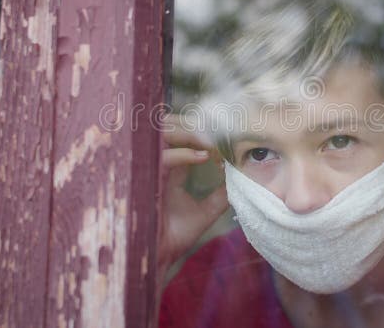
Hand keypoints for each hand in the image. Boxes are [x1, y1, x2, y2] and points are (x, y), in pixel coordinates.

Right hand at [158, 114, 227, 272]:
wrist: (158, 257)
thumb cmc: (175, 236)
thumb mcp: (206, 211)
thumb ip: (220, 195)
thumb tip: (238, 180)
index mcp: (167, 170)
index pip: (182, 140)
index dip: (203, 135)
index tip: (226, 140)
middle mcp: (155, 165)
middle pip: (169, 129)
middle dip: (194, 126)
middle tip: (219, 131)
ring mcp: (148, 170)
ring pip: (163, 136)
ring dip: (190, 134)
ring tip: (213, 140)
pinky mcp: (144, 180)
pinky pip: (162, 158)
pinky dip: (183, 154)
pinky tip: (203, 157)